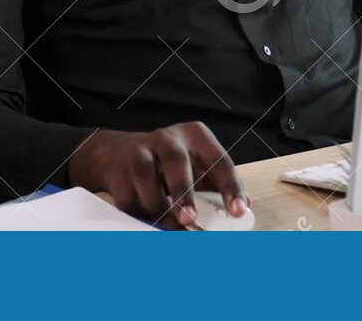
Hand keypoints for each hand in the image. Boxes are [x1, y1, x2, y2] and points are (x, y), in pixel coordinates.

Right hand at [67, 122, 246, 228]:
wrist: (117, 155)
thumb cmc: (167, 165)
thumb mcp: (195, 167)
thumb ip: (217, 185)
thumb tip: (245, 207)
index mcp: (195, 136)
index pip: (219, 159)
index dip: (230, 186)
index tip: (237, 211)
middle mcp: (167, 138)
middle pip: (176, 161)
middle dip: (183, 193)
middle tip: (190, 219)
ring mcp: (139, 151)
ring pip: (147, 180)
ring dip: (158, 209)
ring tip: (169, 226)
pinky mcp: (118, 169)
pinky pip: (128, 197)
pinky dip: (139, 214)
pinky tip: (147, 222)